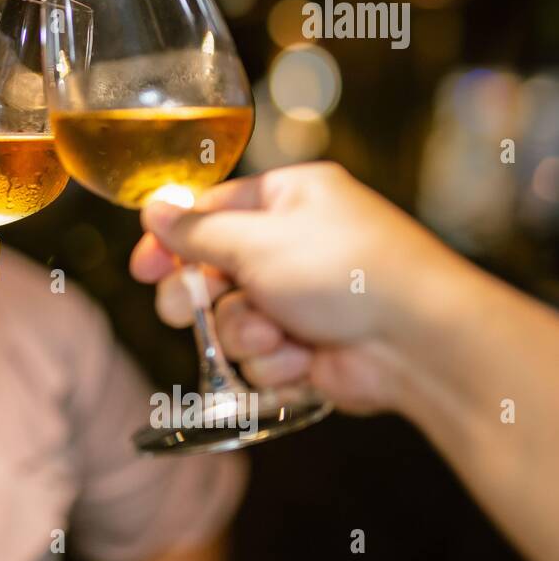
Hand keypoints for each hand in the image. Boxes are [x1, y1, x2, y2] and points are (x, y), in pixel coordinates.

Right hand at [129, 162, 469, 414]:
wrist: (418, 343)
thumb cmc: (346, 272)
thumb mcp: (258, 240)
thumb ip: (196, 230)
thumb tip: (152, 209)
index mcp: (290, 199)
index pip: (212, 211)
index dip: (172, 240)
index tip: (143, 265)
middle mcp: (293, 245)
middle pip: (212, 270)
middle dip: (197, 295)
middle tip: (181, 308)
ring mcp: (301, 298)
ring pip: (230, 319)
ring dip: (243, 332)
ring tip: (273, 335)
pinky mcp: (306, 346)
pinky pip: (259, 356)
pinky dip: (274, 361)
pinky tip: (302, 358)